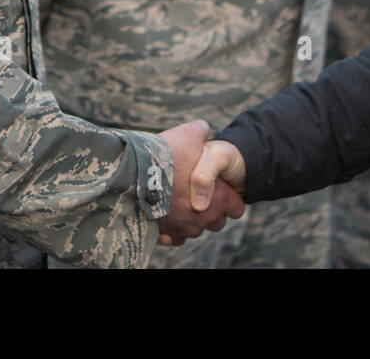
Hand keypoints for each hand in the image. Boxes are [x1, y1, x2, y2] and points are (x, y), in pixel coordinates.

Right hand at [156, 120, 245, 245]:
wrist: (132, 174)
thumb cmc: (166, 155)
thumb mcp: (190, 135)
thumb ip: (201, 132)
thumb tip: (203, 132)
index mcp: (218, 197)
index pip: (236, 208)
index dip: (229, 197)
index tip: (220, 189)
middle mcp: (203, 218)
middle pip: (215, 222)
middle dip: (209, 211)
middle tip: (197, 194)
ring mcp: (183, 229)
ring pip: (192, 229)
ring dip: (189, 219)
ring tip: (178, 202)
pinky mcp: (163, 234)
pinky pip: (173, 237)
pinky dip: (171, 229)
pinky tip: (165, 214)